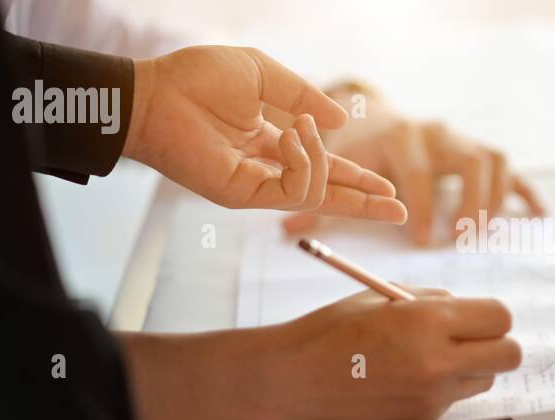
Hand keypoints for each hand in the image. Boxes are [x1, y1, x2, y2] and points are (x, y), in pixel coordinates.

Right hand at [120, 288, 521, 419]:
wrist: (293, 378)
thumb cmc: (331, 331)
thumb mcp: (383, 298)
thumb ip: (431, 301)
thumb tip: (465, 307)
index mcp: (428, 321)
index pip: (499, 317)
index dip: (491, 315)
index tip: (479, 316)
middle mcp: (437, 361)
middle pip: (509, 354)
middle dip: (496, 343)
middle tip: (472, 339)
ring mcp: (431, 395)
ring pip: (484, 380)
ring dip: (471, 367)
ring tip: (432, 357)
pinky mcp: (421, 418)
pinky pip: (454, 399)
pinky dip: (443, 387)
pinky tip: (408, 376)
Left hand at [123, 47, 405, 223]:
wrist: (155, 94)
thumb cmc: (198, 77)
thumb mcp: (264, 74)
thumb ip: (304, 96)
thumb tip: (340, 121)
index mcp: (270, 141)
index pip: (323, 166)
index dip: (357, 177)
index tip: (387, 189)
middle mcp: (266, 168)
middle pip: (327, 194)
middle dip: (364, 202)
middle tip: (398, 210)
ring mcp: (256, 185)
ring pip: (315, 194)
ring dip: (325, 162)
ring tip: (303, 129)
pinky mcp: (245, 195)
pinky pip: (295, 190)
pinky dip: (305, 165)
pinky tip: (292, 138)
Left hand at [270, 84, 545, 244]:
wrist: (374, 118)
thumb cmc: (353, 150)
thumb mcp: (336, 165)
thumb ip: (318, 196)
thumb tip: (288, 228)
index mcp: (401, 136)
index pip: (417, 171)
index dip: (421, 206)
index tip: (423, 241)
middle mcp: (437, 133)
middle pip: (467, 160)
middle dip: (468, 199)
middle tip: (463, 235)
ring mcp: (463, 141)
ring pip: (492, 161)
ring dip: (495, 197)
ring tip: (484, 233)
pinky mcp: (479, 153)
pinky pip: (511, 170)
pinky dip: (526, 192)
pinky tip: (538, 217)